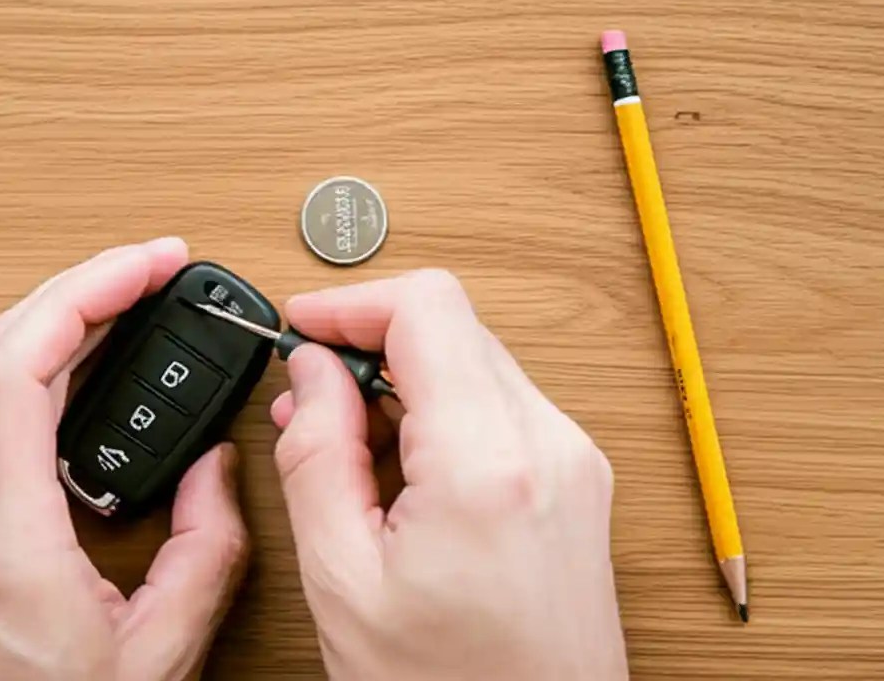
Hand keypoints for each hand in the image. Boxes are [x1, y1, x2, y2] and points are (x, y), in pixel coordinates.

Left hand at [0, 238, 248, 680]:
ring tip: (132, 308)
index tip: (148, 261)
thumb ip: (205, 556)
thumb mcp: (154, 659)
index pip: (18, 362)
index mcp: (1, 535)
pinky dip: (43, 376)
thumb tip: (218, 475)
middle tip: (152, 269)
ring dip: (60, 326)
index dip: (86, 288)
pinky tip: (89, 376)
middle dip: (81, 287)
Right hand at [270, 270, 628, 680]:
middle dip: (372, 346)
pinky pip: (502, 405)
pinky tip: (404, 470)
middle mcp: (551, 446)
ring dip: (406, 383)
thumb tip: (310, 375)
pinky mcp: (578, 481)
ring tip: (353, 450)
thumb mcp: (344, 578)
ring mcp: (575, 462)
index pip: (427, 308)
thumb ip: (316, 456)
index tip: (304, 327)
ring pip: (476, 361)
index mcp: (489, 462)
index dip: (351, 304)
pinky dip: (443, 415)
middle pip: (453, 328)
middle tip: (312, 400)